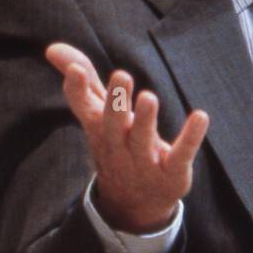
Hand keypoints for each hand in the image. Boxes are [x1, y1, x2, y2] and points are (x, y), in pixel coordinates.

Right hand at [45, 42, 208, 233]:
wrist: (133, 204)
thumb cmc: (116, 147)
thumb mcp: (98, 117)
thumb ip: (84, 83)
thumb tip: (52, 48)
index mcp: (99, 128)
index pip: (84, 108)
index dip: (77, 90)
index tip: (76, 70)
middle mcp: (118, 145)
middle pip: (113, 124)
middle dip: (116, 101)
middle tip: (121, 75)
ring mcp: (144, 161)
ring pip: (142, 140)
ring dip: (145, 119)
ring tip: (148, 97)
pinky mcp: (172, 173)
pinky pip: (181, 155)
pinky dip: (190, 137)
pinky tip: (201, 117)